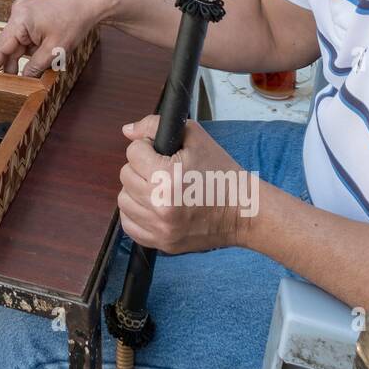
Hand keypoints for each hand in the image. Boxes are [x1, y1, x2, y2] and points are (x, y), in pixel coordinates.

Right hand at [0, 0, 111, 76]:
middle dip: (15, 62)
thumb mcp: (54, 50)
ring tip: (43, 62)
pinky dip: (34, 44)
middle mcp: (18, 12)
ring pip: (20, 39)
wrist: (90, 0)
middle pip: (10, 44)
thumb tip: (24, 77)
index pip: (0, 47)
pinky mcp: (33, 10)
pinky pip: (28, 32)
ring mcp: (25, 10)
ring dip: (28, 53)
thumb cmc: (74, 18)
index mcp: (18, 20)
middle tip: (17, 81)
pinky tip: (46, 50)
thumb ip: (35, 66)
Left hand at [116, 116, 250, 253]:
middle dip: (141, 167)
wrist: (244, 211)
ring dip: (137, 190)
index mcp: (167, 177)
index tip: (161, 153)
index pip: (133, 152)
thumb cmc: (221, 173)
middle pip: (126, 175)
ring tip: (158, 188)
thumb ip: (155, 126)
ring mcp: (160, 227)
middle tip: (163, 170)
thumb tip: (127, 130)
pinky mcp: (162, 242)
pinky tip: (153, 206)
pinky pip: (130, 225)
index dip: (147, 148)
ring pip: (124, 199)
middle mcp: (160, 205)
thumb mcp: (195, 138)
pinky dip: (137, 214)